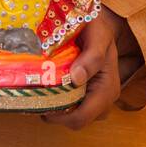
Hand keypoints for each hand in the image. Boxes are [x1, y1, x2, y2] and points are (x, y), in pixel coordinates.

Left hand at [40, 7, 143, 130]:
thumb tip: (77, 78)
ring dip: (54, 108)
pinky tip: (47, 88)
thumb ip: (93, 55)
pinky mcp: (85, 95)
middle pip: (75, 121)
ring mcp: (94, 99)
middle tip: (37, 95)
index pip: (83, 117)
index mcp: (108, 89)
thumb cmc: (98, 29)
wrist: (97, 25)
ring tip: (40, 91)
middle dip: (55, 113)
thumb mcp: (98, 35)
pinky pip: (69, 108)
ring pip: (71, 117)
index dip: (61, 115)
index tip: (42, 99)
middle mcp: (103, 99)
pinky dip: (56, 102)